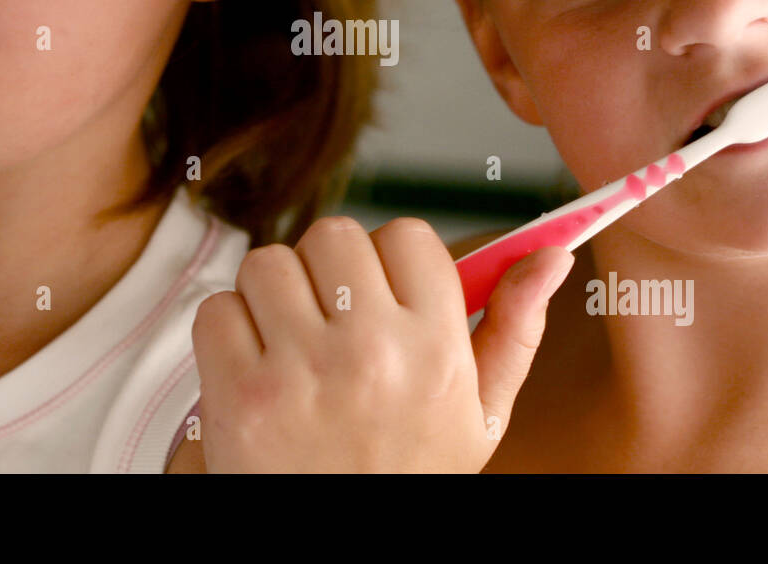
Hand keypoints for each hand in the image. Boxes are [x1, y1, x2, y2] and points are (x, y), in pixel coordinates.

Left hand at [192, 216, 573, 472]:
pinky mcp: (237, 395)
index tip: (381, 294)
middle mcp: (371, 353)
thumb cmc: (408, 477)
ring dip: (271, 295)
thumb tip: (551, 255)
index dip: (388, 260)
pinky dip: (227, 332)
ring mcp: (299, 373)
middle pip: (333, 235)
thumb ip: (515, 329)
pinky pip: (217, 308)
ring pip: (269, 262)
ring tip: (290, 345)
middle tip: (330, 320)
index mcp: (436, 351)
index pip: (406, 235)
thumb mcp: (479, 416)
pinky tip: (254, 370)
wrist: (340, 553)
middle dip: (326, 270)